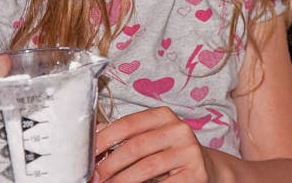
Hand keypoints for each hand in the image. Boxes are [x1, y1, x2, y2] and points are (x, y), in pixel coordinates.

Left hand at [93, 106, 209, 181]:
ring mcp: (189, 151)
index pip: (128, 124)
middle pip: (135, 146)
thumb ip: (125, 136)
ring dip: (121, 181)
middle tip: (95, 177)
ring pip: (146, 168)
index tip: (88, 156)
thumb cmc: (169, 153)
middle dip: (109, 165)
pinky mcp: (195, 173)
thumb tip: (93, 137)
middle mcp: (179, 129)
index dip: (104, 140)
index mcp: (164, 116)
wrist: (204, 168)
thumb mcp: (150, 138)